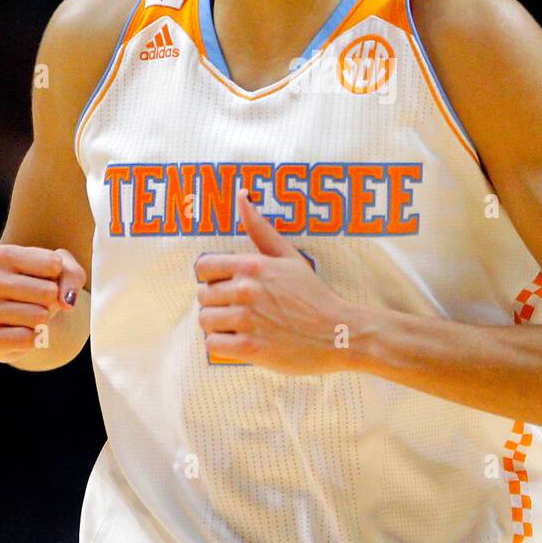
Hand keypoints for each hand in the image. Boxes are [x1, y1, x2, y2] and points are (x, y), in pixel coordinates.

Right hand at [0, 243, 85, 361]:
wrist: (25, 318)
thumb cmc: (43, 286)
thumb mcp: (63, 271)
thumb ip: (72, 276)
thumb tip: (67, 302)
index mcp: (1, 255)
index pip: (53, 264)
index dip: (60, 275)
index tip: (47, 277)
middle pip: (46, 293)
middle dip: (53, 300)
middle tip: (42, 301)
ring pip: (37, 317)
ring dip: (44, 319)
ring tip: (33, 315)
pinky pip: (26, 340)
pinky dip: (36, 338)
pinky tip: (26, 331)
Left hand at [194, 188, 355, 375]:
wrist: (338, 333)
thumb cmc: (313, 294)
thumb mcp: (289, 256)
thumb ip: (260, 228)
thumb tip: (241, 194)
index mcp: (252, 265)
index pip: (203, 267)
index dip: (212, 278)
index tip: (227, 286)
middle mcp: (245, 290)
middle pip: (203, 296)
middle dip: (217, 303)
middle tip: (239, 309)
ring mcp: (246, 320)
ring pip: (205, 320)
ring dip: (218, 325)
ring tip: (240, 326)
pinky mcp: (248, 349)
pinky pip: (213, 345)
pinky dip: (222, 345)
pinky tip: (240, 341)